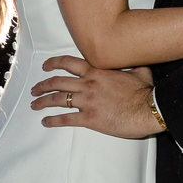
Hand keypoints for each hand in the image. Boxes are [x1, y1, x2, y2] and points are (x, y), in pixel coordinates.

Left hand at [30, 55, 163, 138]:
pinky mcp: (90, 118)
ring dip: (43, 102)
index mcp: (98, 71)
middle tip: (35, 89)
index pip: (69, 63)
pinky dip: (53, 121)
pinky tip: (46, 122)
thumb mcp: (139, 70)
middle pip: (58, 82)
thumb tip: (134, 61)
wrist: (148, 109)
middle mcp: (88, 84)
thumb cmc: (144, 91)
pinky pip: (66, 119)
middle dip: (42, 85)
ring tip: (35, 105)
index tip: (46, 66)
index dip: (54, 63)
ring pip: (57, 99)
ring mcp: (87, 101)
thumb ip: (130, 65)